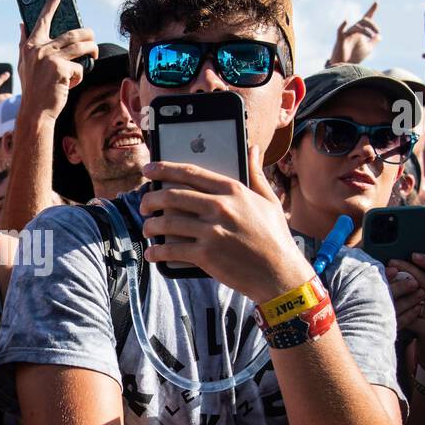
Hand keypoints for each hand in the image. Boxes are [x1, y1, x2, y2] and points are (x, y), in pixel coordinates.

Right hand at [0, 69, 11, 137]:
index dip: (1, 78)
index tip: (7, 73)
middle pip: (5, 96)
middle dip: (9, 98)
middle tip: (12, 100)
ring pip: (7, 105)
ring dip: (10, 107)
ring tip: (11, 110)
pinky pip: (6, 115)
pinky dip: (9, 116)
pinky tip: (10, 118)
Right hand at [15, 0, 97, 125]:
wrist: (35, 112)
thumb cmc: (33, 89)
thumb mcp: (24, 65)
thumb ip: (24, 44)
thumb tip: (22, 24)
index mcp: (30, 47)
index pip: (41, 21)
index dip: (50, 6)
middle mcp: (39, 49)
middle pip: (72, 33)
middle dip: (87, 34)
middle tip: (92, 36)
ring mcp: (50, 58)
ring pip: (81, 47)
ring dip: (92, 49)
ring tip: (94, 53)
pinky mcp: (61, 69)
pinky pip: (80, 68)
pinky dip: (80, 76)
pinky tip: (71, 83)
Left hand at [139, 145, 314, 303]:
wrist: (281, 275)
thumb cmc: (275, 238)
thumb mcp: (269, 201)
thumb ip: (256, 174)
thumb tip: (253, 149)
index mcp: (232, 190)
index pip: (190, 173)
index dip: (164, 169)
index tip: (148, 171)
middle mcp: (220, 207)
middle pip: (172, 196)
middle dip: (150, 199)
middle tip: (143, 204)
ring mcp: (212, 232)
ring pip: (167, 222)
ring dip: (150, 226)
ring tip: (147, 229)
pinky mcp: (206, 255)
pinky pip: (171, 250)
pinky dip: (157, 252)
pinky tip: (152, 254)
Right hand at [328, 2, 379, 66]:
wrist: (345, 67)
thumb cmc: (354, 58)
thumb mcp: (367, 49)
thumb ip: (373, 42)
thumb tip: (379, 36)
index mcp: (360, 32)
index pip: (366, 19)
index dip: (371, 10)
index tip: (376, 2)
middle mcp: (354, 31)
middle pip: (363, 21)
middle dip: (372, 24)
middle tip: (377, 32)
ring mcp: (347, 34)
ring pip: (357, 26)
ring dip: (366, 30)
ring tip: (371, 36)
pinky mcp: (340, 40)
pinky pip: (340, 30)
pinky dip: (343, 25)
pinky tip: (346, 21)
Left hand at [385, 253, 424, 358]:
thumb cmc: (423, 318)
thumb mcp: (419, 299)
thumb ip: (411, 285)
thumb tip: (391, 268)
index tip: (412, 254)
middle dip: (412, 269)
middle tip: (393, 262)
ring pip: (424, 293)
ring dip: (406, 286)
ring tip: (389, 278)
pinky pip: (414, 317)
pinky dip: (402, 311)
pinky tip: (388, 306)